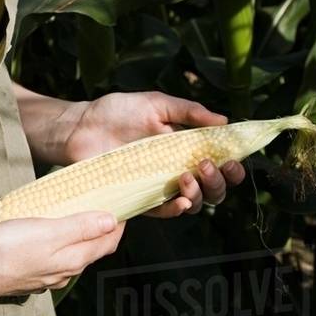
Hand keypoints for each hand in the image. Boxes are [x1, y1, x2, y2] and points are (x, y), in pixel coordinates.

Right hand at [0, 212, 125, 298]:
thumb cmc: (6, 249)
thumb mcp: (47, 232)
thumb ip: (80, 227)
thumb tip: (112, 221)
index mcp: (72, 260)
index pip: (107, 242)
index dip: (118, 222)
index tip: (123, 201)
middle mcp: (62, 272)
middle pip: (91, 248)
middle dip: (102, 227)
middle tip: (104, 201)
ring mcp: (44, 275)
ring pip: (71, 252)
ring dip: (80, 233)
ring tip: (78, 209)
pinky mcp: (26, 271)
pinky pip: (52, 254)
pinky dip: (58, 240)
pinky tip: (48, 228)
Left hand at [61, 90, 245, 218]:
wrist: (81, 126)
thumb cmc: (118, 112)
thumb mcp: (156, 104)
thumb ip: (189, 112)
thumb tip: (224, 121)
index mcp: (185, 147)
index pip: (219, 164)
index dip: (232, 166)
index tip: (234, 160)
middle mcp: (177, 169)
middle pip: (213, 188)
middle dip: (219, 181)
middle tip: (207, 165)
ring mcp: (159, 186)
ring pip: (193, 203)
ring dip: (199, 194)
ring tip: (187, 176)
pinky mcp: (140, 198)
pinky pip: (164, 211)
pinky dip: (176, 209)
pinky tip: (179, 200)